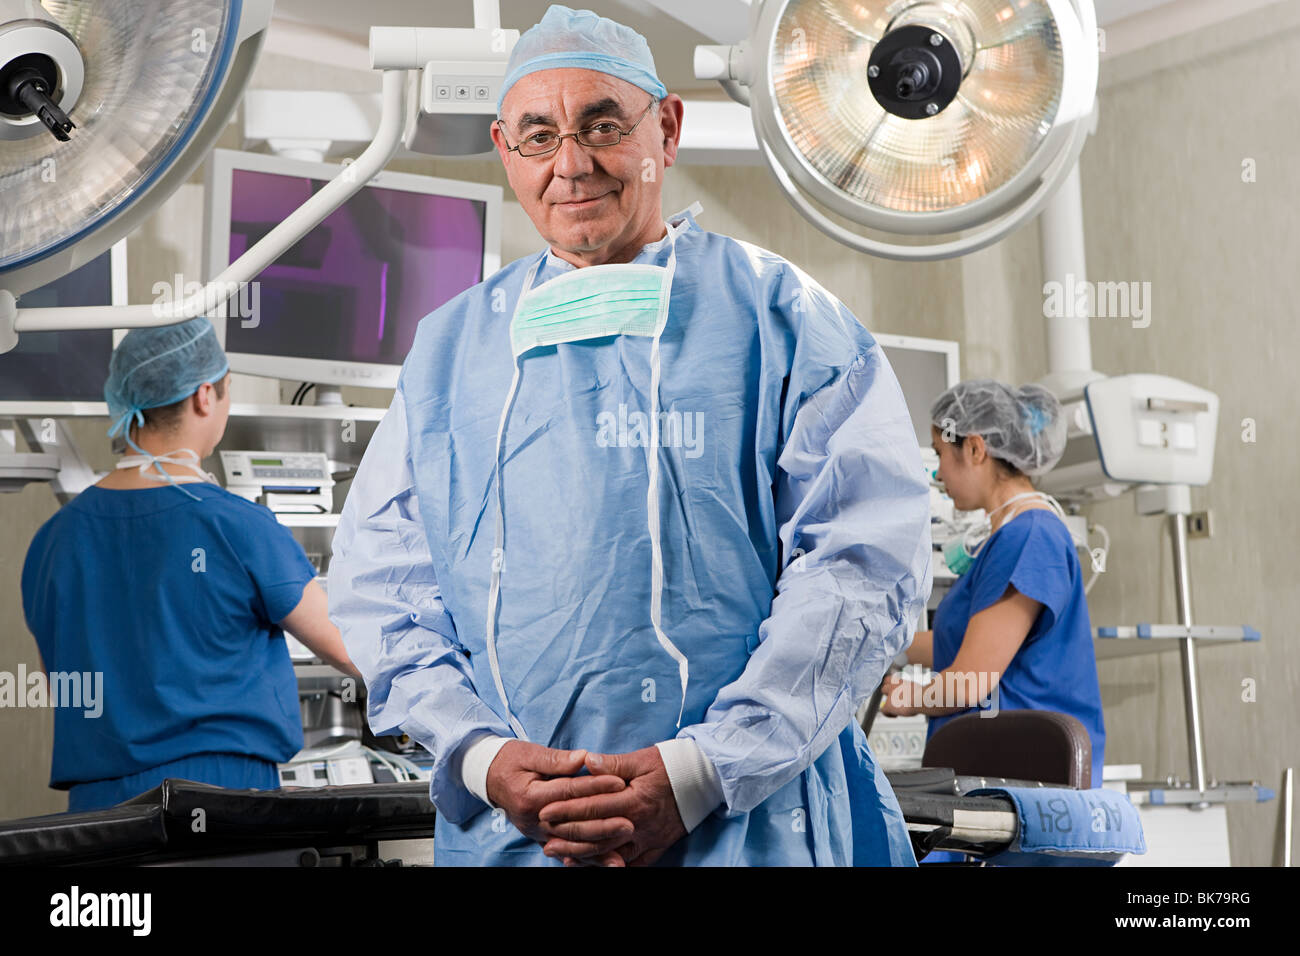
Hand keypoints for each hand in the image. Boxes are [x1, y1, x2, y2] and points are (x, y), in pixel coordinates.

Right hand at [485, 741, 633, 858]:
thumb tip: (584, 758)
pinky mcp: (542, 838)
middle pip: (573, 824)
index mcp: (530, 797)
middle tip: (629, 822)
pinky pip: (568, 850)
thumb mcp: (530, 754)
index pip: (569, 792)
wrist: (489, 778)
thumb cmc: (511, 761)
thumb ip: (557, 759)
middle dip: (603, 823)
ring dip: (599, 845)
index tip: (620, 782)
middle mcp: (534, 820)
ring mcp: (537, 833)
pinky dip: (588, 856)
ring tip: (623, 843)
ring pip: (572, 843)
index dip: (595, 787)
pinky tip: (608, 860)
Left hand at [538, 746, 686, 866]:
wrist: (705, 781)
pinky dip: (609, 867)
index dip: (567, 810)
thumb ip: (615, 763)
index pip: (594, 807)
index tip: (546, 811)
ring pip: (611, 854)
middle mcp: (640, 824)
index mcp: (635, 799)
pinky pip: (630, 864)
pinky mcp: (656, 849)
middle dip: (568, 836)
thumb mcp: (643, 758)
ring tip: (560, 855)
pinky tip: (591, 866)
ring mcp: (648, 840)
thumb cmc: (672, 766)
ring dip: (583, 856)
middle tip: (545, 837)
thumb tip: (588, 762)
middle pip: (598, 834)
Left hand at [880, 673, 924, 716]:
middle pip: (884, 688)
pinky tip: (895, 716)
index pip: (888, 679)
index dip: (890, 685)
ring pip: (884, 700)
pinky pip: (883, 711)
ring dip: (889, 704)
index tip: (894, 690)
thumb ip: (913, 691)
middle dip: (887, 695)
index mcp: (900, 681)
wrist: (921, 699)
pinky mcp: (888, 705)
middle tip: (895, 700)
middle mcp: (893, 687)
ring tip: (898, 709)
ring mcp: (889, 696)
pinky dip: (888, 714)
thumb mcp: (918, 689)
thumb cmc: (924, 694)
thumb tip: (918, 695)